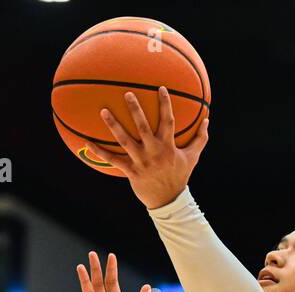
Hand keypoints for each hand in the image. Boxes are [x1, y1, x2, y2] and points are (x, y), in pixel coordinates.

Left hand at [82, 87, 210, 208]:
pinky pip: (113, 159)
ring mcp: (141, 161)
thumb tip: (207, 120)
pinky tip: (87, 141)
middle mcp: (154, 152)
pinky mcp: (130, 171)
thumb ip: (200, 138)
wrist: (169, 200)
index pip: (168, 121)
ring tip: (103, 111)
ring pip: (124, 140)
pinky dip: (99, 151)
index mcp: (169, 146)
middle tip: (127, 94)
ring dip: (113, 125)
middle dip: (135, 109)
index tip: (161, 88)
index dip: (165, 105)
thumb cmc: (180, 176)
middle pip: (143, 127)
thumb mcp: (193, 157)